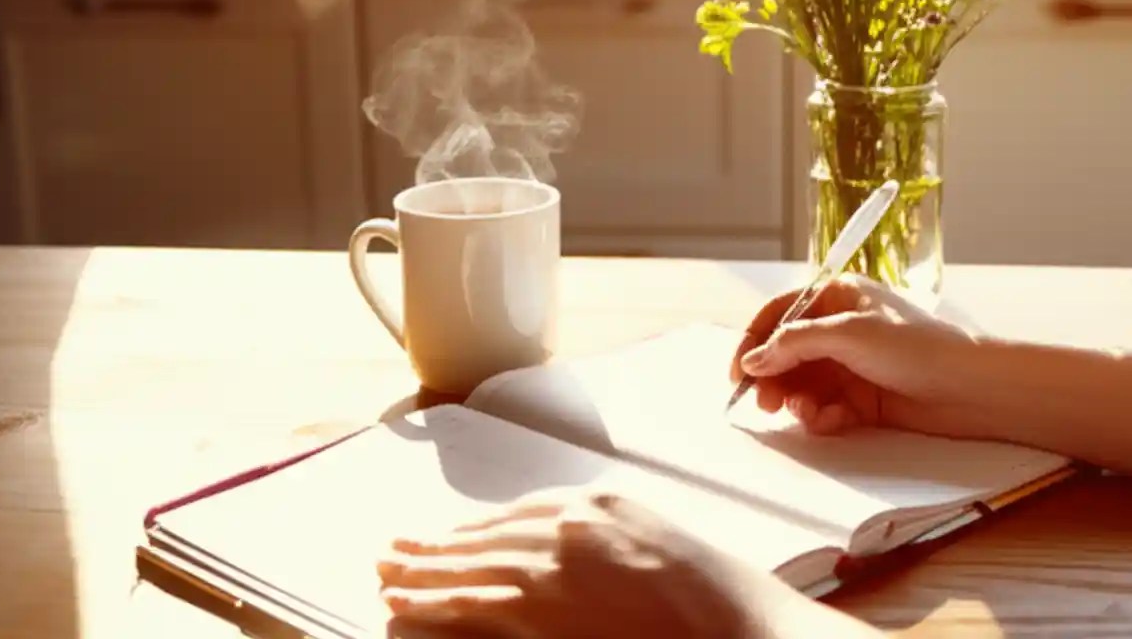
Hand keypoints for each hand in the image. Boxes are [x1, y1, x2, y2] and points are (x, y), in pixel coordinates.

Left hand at [377, 489, 872, 638]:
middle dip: (436, 547)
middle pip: (484, 536)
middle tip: (396, 552)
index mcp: (599, 505)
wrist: (743, 632)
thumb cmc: (719, 600)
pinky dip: (434, 606)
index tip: (451, 536)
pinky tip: (406, 608)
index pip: (518, 514)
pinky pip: (474, 608)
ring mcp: (552, 570)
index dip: (477, 529)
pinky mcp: (542, 613)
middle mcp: (567, 528)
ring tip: (387, 577)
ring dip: (422, 574)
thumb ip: (603, 547)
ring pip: (469, 568)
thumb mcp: (659, 548)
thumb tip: (563, 566)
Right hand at [731, 273, 987, 438]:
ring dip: (797, 400)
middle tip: (765, 404)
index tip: (738, 373)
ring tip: (806, 413)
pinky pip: (824, 407)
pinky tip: (831, 420)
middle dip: (774, 379)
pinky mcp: (862, 399)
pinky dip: (821, 416)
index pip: (778, 314)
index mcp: (836, 297)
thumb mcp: (847, 334)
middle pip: (786, 354)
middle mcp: (840, 328)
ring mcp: (851, 365)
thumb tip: (752, 362)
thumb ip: (793, 345)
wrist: (971, 389)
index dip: (754, 342)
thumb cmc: (916, 346)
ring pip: (802, 384)